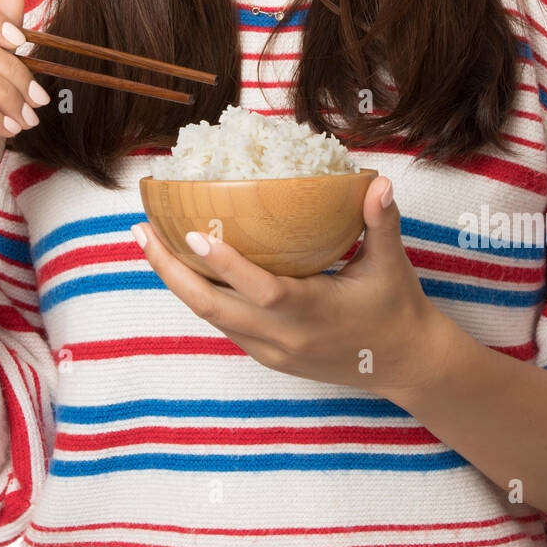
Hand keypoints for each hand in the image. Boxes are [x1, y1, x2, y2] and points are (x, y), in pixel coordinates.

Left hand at [134, 176, 452, 397]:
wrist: (405, 365)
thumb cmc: (397, 307)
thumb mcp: (391, 264)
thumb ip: (381, 222)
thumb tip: (378, 181)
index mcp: (314, 311)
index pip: (261, 290)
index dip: (224, 265)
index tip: (191, 233)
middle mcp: (285, 337)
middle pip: (212, 308)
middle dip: (170, 271)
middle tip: (141, 232)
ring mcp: (272, 351)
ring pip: (211, 318)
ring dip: (176, 282)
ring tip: (148, 242)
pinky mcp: (268, 357)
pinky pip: (224, 324)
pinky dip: (199, 295)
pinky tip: (182, 267)